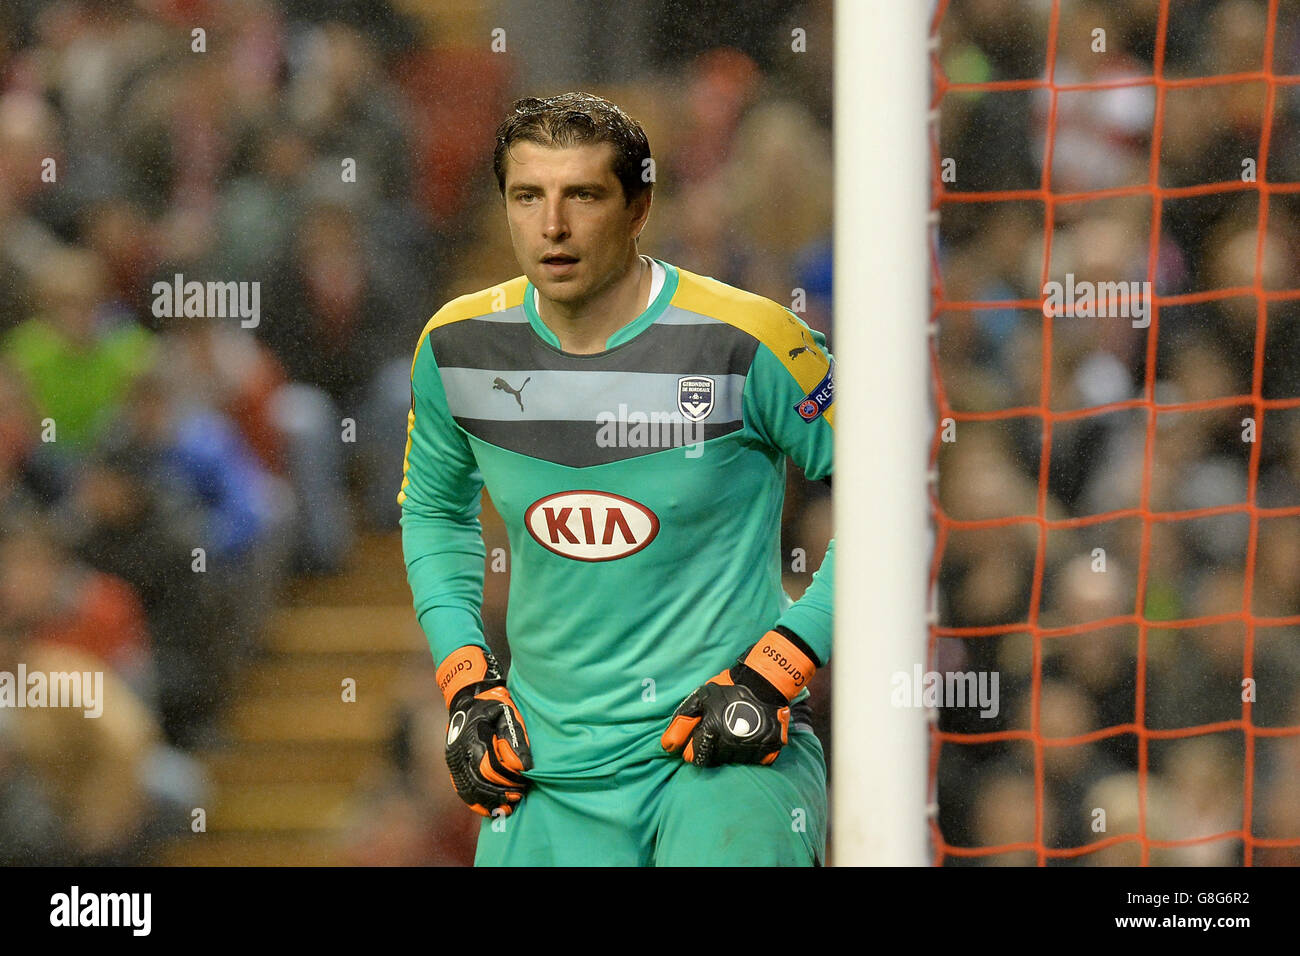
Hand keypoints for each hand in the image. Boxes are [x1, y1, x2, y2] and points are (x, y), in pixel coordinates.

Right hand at [437, 645, 532, 815]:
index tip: (522, 784)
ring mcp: (453, 760)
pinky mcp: (453, 765)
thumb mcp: (507, 712)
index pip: (489, 768)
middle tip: (518, 797)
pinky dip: (475, 802)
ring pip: (468, 790)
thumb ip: (516, 738)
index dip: (506, 780)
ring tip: (507, 808)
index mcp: (473, 738)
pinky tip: (490, 808)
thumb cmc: (491, 703)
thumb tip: (524, 766)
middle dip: (499, 793)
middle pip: (478, 783)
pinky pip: (461, 789)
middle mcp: (459, 752)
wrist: (466, 697)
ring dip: (488, 802)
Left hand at [660, 627, 818, 766]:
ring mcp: (750, 749)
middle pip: (713, 761)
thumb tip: (667, 745)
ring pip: (732, 761)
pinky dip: (749, 752)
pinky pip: (752, 760)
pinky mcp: (767, 751)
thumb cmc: (728, 691)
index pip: (694, 758)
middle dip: (712, 750)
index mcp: (712, 732)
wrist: (764, 686)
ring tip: (734, 731)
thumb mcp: (701, 699)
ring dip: (730, 751)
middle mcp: (730, 744)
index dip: (694, 748)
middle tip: (719, 732)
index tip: (700, 737)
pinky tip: (748, 738)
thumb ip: (682, 721)